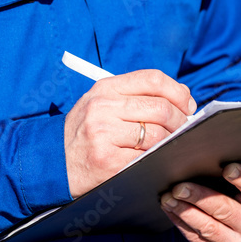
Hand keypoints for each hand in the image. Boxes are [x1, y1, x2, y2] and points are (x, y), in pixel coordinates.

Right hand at [65, 70, 195, 198]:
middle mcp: (103, 107)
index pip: (153, 79)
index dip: (178, 92)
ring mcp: (104, 134)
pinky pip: (146, 157)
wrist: (53, 162)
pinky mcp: (108, 160)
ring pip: (157, 134)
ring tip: (168, 146)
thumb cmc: (86, 133)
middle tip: (183, 130)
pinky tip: (153, 159)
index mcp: (105, 88)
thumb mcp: (101, 104)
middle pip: (161, 108)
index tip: (187, 105)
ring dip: (170, 142)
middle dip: (181, 121)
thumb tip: (182, 101)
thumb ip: (135, 97)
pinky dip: (156, 159)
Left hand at [160, 163, 240, 241]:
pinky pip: (197, 240)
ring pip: (208, 228)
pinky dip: (180, 223)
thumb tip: (203, 156)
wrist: (237, 220)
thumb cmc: (235, 190)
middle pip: (226, 210)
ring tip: (168, 198)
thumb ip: (230, 168)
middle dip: (199, 197)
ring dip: (185, 212)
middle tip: (179, 187)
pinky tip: (170, 210)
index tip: (227, 168)